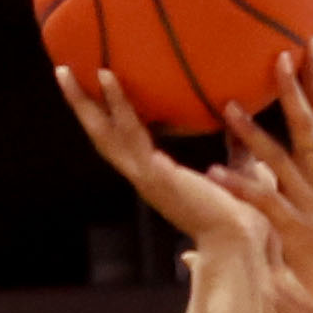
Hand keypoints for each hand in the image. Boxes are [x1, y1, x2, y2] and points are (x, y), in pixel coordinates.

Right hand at [52, 66, 269, 260]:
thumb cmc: (248, 213)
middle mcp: (146, 177)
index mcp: (158, 176)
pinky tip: (110, 79)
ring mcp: (148, 179)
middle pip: (103, 136)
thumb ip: (236, 143)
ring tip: (81, 70)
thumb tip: (241, 115)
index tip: (95, 85)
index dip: (106, 114)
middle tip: (63, 72)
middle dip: (82, 106)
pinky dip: (120, 108)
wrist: (246, 242)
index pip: (123, 140)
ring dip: (94, 102)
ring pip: (110, 135)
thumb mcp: (242, 166)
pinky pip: (132, 136)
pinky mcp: (157, 178)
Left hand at [242, 53, 312, 312]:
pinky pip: (264, 203)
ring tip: (228, 106)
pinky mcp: (297, 229)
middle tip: (277, 52)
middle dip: (292, 88)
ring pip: (280, 158)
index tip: (307, 42)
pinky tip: (215, 173)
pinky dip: (240, 186)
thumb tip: (305, 164)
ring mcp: (310, 202)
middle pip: (308, 123)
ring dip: (254, 131)